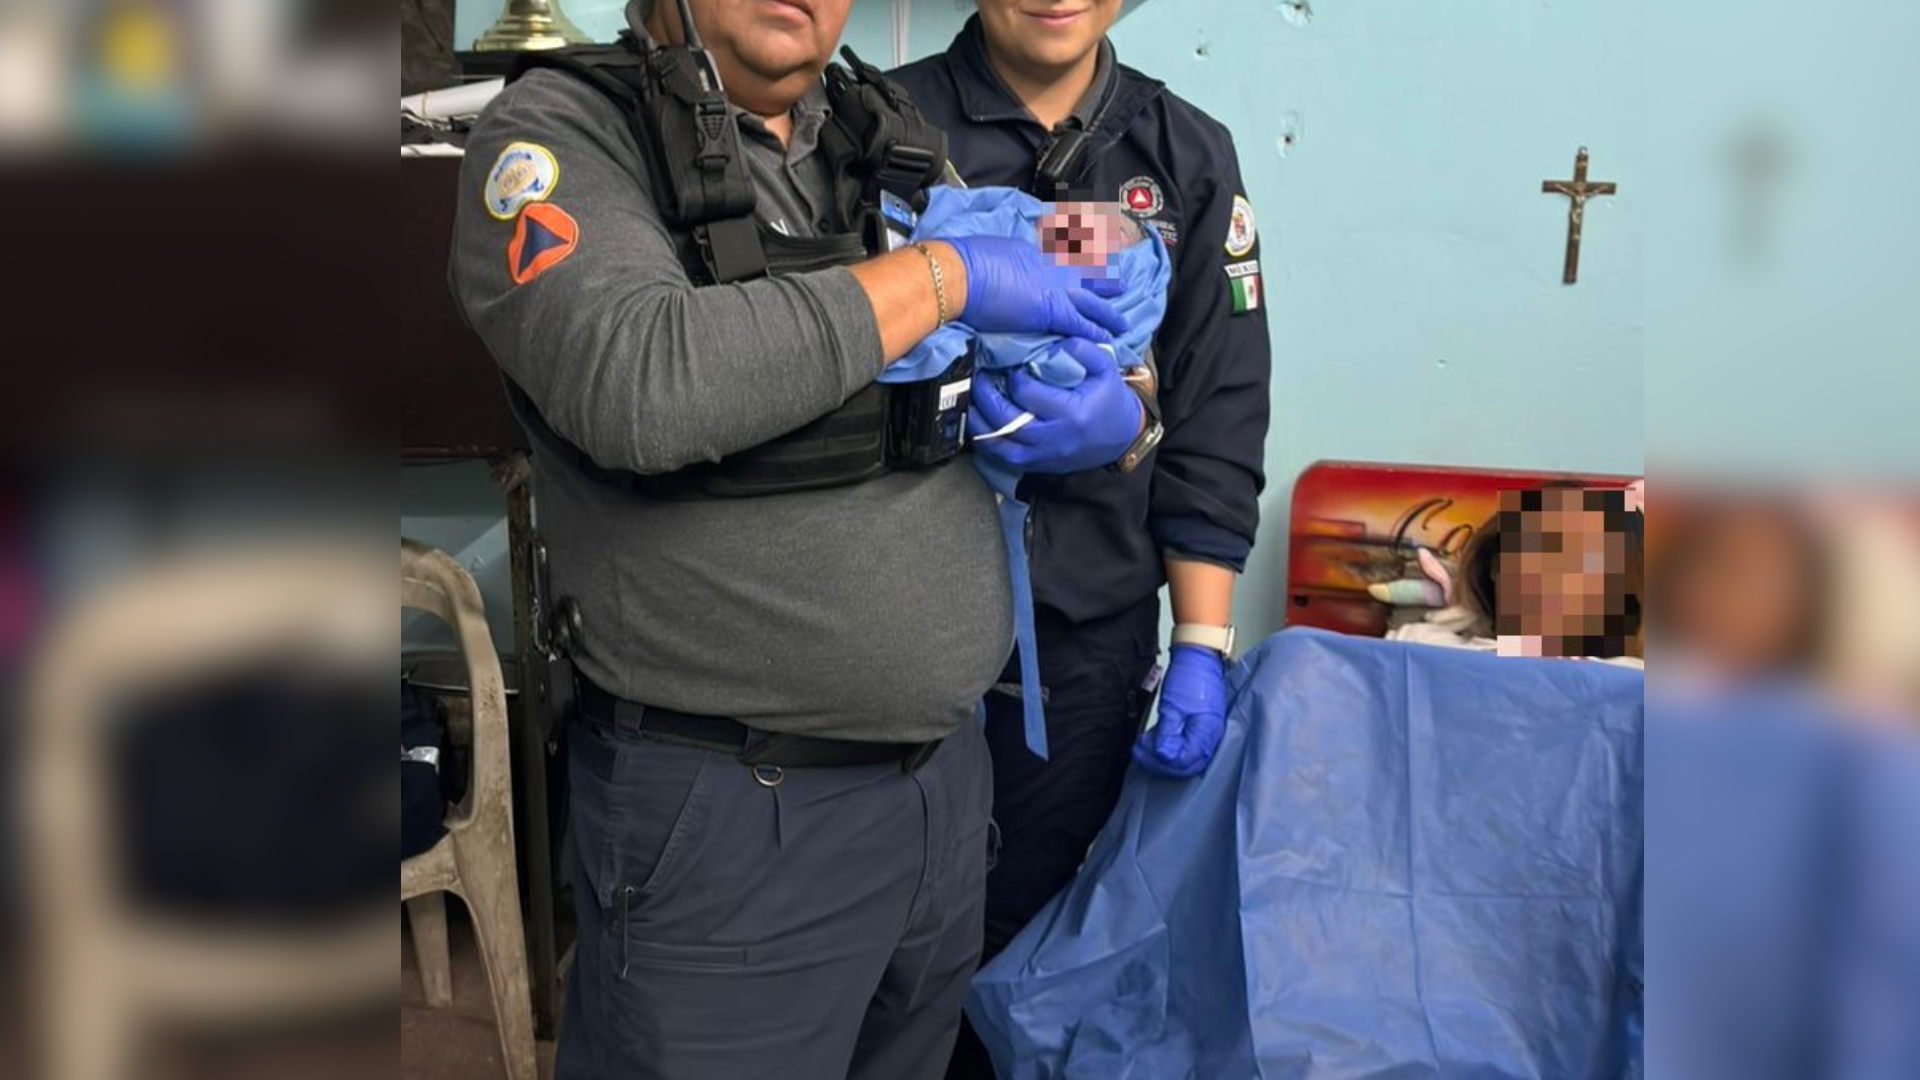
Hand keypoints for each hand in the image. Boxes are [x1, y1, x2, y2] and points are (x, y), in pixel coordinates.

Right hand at [944, 236, 1129, 340]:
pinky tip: (1107, 337)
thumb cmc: (966, 266)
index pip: (1063, 256)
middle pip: (1086, 273)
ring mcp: (1054, 287)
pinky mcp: (1051, 310)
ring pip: (1091, 300)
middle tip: (1122, 286)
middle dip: (1104, 282)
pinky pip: (1081, 322)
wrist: (962, 275)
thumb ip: (1008, 263)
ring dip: (1108, 311)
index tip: (1092, 262)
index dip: (1080, 261)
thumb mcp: (993, 254)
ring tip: (1122, 321)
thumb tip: (1007, 271)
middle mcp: (1050, 267)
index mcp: (1034, 252)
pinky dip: (1096, 330)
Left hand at [969, 338, 1141, 472]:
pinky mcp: (1035, 465)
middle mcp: (1053, 438)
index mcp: (1071, 414)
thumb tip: (1055, 341)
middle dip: (986, 394)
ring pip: (997, 441)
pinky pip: (1000, 455)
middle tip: (979, 375)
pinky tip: (978, 419)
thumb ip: (1083, 350)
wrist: (1121, 438)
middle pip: (1006, 418)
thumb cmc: (1110, 400)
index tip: (1011, 365)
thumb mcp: (1106, 369)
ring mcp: (1041, 455)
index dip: (1013, 376)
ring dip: (978, 418)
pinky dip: (984, 437)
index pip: (1028, 393)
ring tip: (973, 395)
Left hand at [1133, 645, 1227, 778]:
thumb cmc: (1189, 676)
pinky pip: (1182, 747)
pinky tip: (1151, 742)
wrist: (1197, 656)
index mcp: (1206, 733)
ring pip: (1183, 759)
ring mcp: (1205, 734)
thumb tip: (1162, 756)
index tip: (1143, 751)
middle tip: (1138, 752)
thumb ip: (1168, 733)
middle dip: (1159, 763)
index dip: (1162, 762)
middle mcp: (1209, 738)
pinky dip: (1166, 748)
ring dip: (1160, 757)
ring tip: (1141, 747)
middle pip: (1185, 766)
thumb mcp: (1173, 706)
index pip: (1185, 761)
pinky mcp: (1197, 729)